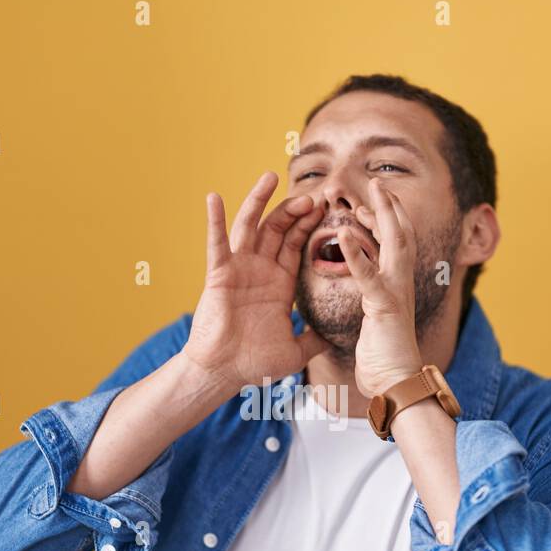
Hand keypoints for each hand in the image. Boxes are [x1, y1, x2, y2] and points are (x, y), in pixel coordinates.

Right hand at [182, 171, 328, 391]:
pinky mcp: (219, 274)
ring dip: (259, 202)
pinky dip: (215, 220)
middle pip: (278, 229)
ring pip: (251, 227)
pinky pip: (217, 244)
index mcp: (279, 284)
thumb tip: (335, 339)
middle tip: (313, 194)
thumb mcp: (295, 350)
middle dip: (294, 210)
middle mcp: (259, 270)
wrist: (224, 373)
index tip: (324, 207)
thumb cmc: (254, 363)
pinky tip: (215, 198)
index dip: (309, 225)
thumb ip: (314, 340)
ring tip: (270, 177)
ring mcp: (238, 269)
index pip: (296, 245)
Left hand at [338, 178, 423, 397]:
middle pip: (401, 233)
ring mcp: (396, 292)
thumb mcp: (377, 323)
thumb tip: (370, 302)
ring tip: (369, 191)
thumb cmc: (384, 359)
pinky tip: (343, 233)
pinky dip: (356, 253)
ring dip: (382, 215)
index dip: (386, 220)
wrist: (396, 384)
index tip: (369, 204)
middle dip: (389, 206)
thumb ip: (374, 305)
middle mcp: (401, 283)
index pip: (395, 244)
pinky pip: (369, 275)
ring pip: (395, 243)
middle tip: (375, 182)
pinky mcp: (385, 306)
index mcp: (396, 286)